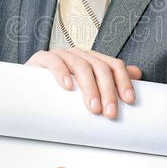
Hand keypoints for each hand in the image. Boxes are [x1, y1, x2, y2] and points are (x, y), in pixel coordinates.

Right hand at [25, 49, 141, 118]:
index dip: (124, 81)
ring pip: (81, 65)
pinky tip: (67, 86)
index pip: (114, 64)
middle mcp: (79, 54)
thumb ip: (111, 80)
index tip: (129, 101)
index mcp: (92, 60)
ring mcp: (61, 55)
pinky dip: (62, 72)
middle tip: (109, 113)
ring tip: (93, 107)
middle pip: (100, 67)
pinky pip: (54, 61)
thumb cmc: (62, 92)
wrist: (28, 89)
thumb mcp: (88, 89)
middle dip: (108, 91)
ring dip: (89, 87)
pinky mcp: (41, 59)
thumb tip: (138, 72)